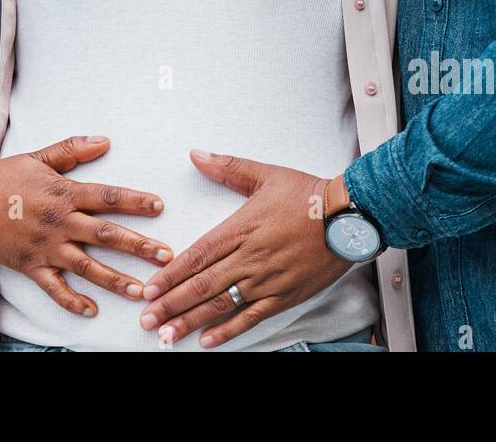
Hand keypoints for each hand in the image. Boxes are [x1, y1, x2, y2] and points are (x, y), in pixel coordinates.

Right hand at [0, 136, 171, 315]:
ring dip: (115, 279)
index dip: (136, 201)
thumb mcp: (38, 157)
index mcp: (64, 194)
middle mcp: (60, 222)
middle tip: (166, 256)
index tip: (160, 207)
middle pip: (106, 235)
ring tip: (140, 290)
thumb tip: (105, 141)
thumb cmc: (1, 176)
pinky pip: (54, 288)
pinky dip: (72, 301)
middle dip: (139, 246)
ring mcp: (45, 247)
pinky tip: (91, 310)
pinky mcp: (30, 265)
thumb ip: (72, 150)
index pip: (108, 197)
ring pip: (87, 266)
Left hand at [138, 151, 349, 347]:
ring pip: (222, 304)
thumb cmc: (307, 194)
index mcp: (241, 228)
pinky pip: (252, 316)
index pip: (197, 255)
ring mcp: (267, 279)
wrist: (348, 216)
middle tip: (147, 320)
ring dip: (191, 321)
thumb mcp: (265, 174)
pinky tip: (208, 341)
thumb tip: (197, 155)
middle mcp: (250, 257)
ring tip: (167, 335)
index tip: (149, 289)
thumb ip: (228, 167)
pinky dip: (228, 330)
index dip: (170, 274)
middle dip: (171, 304)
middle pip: (202, 285)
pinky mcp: (285, 295)